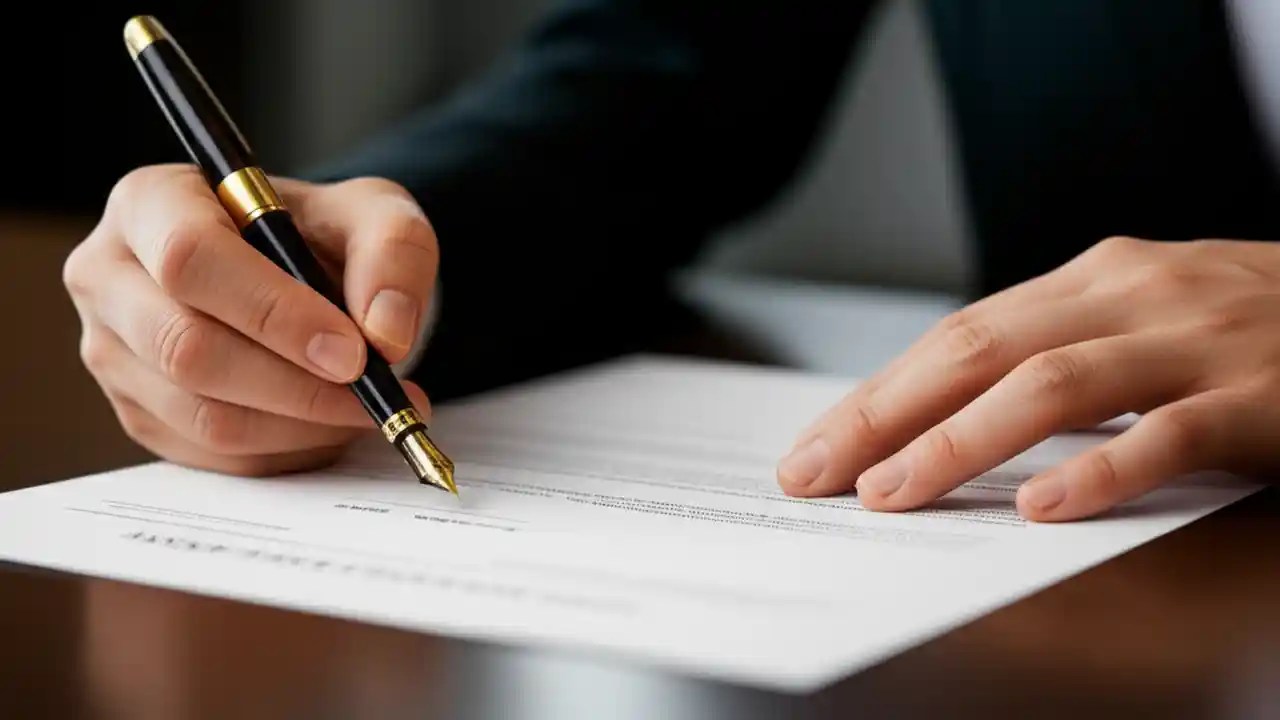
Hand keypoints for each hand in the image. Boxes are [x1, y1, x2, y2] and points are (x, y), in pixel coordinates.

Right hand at [64, 164, 435, 474]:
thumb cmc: (324, 234)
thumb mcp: (375, 214)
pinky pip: (214, 455)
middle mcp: (110, 276)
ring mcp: (113, 352)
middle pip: (185, 348)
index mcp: (152, 202)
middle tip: (373, 394)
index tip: (351, 351)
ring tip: (367, 409)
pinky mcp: (139, 413)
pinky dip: (287, 451)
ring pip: (202, 414)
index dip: (273, 313)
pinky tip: (330, 424)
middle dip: (294, 384)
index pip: (190, 258)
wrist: (302, 275)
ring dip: (301, 425)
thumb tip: (386, 332)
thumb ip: (394, 251)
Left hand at [777, 236, 1279, 520]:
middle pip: (977, 351)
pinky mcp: (1261, 396)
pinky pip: (1170, 435)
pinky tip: (1042, 508)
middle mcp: (1130, 296)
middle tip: (817, 475)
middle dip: (884, 416)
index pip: (955, 335)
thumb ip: (1053, 349)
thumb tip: (935, 412)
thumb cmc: (1244, 323)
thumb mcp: (1139, 314)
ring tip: (894, 493)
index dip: (877, 393)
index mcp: (1091, 279)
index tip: (814, 447)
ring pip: (1053, 386)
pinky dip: (1101, 471)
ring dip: (960, 442)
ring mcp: (1195, 342)